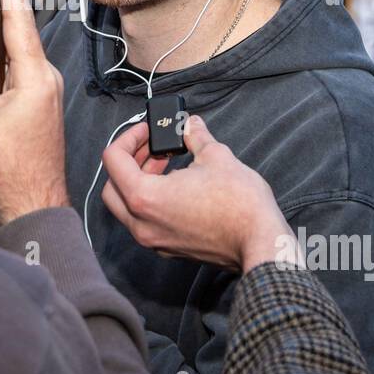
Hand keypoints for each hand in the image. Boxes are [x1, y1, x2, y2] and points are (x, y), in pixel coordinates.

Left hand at [99, 115, 297, 273]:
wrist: (260, 242)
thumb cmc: (239, 204)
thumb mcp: (216, 156)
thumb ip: (195, 136)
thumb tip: (190, 124)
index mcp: (144, 198)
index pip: (113, 160)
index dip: (128, 137)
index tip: (147, 131)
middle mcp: (142, 224)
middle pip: (112, 188)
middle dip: (127, 163)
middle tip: (150, 148)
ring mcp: (154, 240)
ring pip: (127, 208)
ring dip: (138, 182)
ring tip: (166, 164)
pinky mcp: (169, 249)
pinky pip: (145, 222)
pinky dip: (151, 202)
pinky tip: (176, 187)